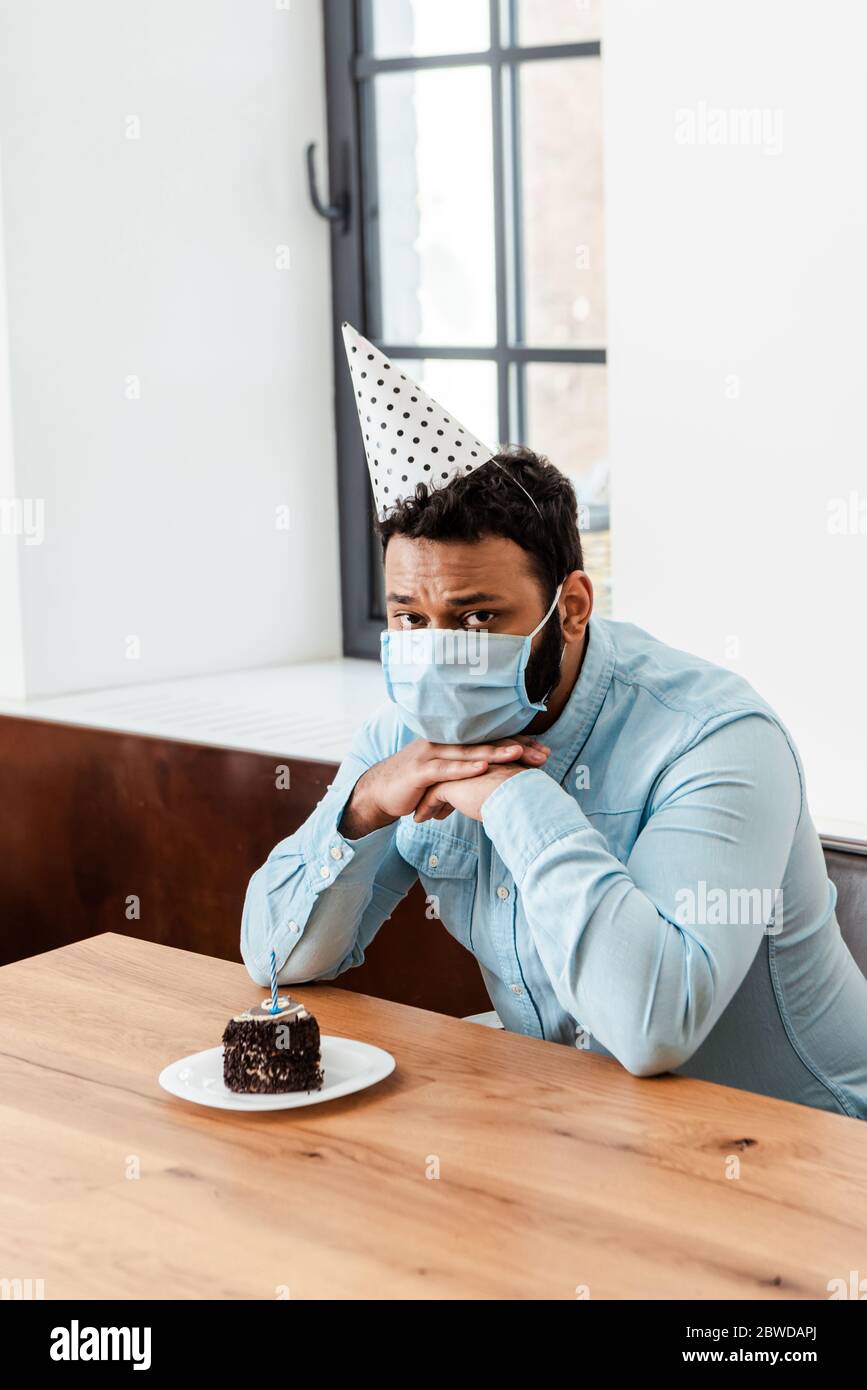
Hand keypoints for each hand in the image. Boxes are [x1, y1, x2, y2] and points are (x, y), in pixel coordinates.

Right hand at [339, 736, 548, 837]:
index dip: (517, 744)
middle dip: (515, 747)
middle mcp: (444, 742)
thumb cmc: (416, 786)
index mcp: (454, 743)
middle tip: (542, 754)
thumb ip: (469, 775)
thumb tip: (499, 782)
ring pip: (468, 752)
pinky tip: (483, 768)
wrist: (379, 793)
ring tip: (519, 754)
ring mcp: (431, 754)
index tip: (543, 751)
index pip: (491, 740)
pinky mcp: (421, 771)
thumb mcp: (447, 778)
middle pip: (485, 742)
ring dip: (495, 753)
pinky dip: (465, 769)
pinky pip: (446, 768)